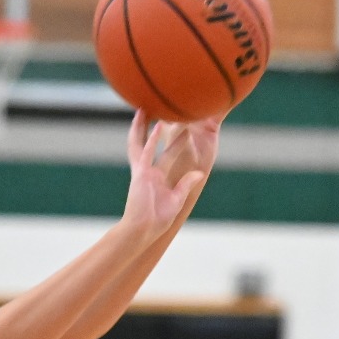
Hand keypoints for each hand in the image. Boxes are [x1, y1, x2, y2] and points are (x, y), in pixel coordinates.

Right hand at [122, 112, 219, 235]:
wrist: (143, 229)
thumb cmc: (157, 219)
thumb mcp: (176, 199)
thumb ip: (186, 184)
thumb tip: (198, 173)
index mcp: (156, 176)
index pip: (167, 153)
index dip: (174, 140)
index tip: (182, 126)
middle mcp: (147, 169)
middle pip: (145, 142)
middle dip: (148, 126)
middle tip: (151, 108)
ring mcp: (142, 171)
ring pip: (140, 143)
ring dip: (142, 126)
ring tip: (145, 108)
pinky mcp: (140, 175)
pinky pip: (146, 154)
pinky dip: (152, 140)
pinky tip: (158, 126)